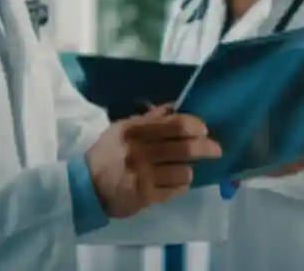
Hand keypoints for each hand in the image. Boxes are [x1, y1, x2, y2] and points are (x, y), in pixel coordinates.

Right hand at [85, 105, 222, 218]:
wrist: (86, 187)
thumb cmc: (107, 153)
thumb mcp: (123, 128)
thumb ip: (150, 118)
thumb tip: (176, 106)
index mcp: (134, 131)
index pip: (176, 125)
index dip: (196, 126)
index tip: (204, 129)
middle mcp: (139, 152)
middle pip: (186, 148)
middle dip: (207, 148)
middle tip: (216, 149)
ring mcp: (143, 176)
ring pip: (185, 171)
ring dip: (188, 170)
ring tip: (183, 169)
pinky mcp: (146, 197)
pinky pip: (176, 190)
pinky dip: (180, 185)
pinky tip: (174, 182)